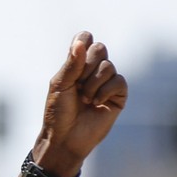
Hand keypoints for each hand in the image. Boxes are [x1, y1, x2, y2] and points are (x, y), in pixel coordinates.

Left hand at [36, 31, 127, 176]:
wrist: (65, 138)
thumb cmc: (58, 113)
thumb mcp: (60, 85)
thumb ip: (72, 64)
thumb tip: (81, 42)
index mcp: (77, 64)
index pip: (85, 38)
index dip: (82, 43)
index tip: (75, 58)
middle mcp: (93, 70)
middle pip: (100, 48)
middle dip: (86, 67)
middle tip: (77, 85)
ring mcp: (107, 82)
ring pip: (108, 66)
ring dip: (92, 84)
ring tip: (84, 100)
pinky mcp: (118, 95)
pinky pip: (118, 81)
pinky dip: (104, 92)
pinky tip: (95, 103)